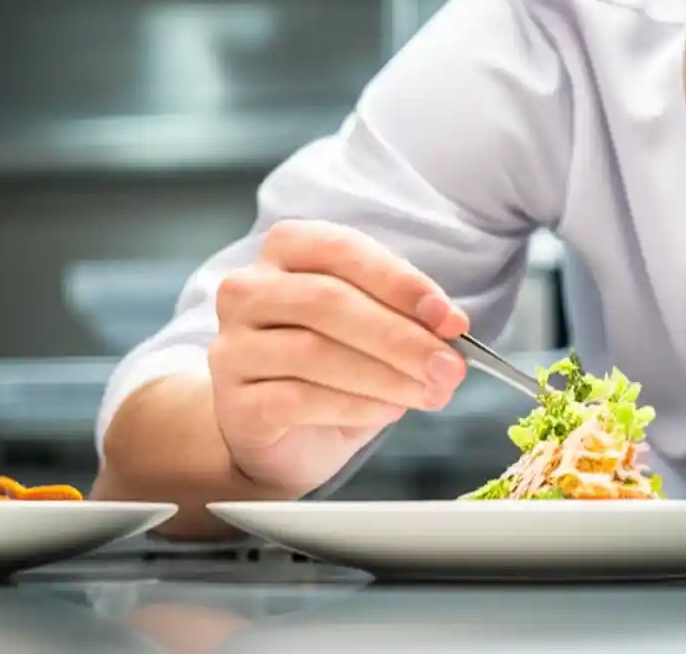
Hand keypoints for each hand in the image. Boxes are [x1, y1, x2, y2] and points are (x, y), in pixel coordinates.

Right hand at [208, 220, 469, 493]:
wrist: (285, 436)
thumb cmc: (336, 368)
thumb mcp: (378, 331)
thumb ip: (407, 319)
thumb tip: (452, 325)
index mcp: (288, 249)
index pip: (344, 251)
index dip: (401, 283)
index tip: (451, 319)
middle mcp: (249, 289)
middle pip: (328, 301)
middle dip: (401, 337)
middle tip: (450, 367)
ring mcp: (234, 345)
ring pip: (314, 352)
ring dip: (387, 375)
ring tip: (431, 393)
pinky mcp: (235, 401)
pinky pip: (298, 399)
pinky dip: (355, 406)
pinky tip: (390, 411)